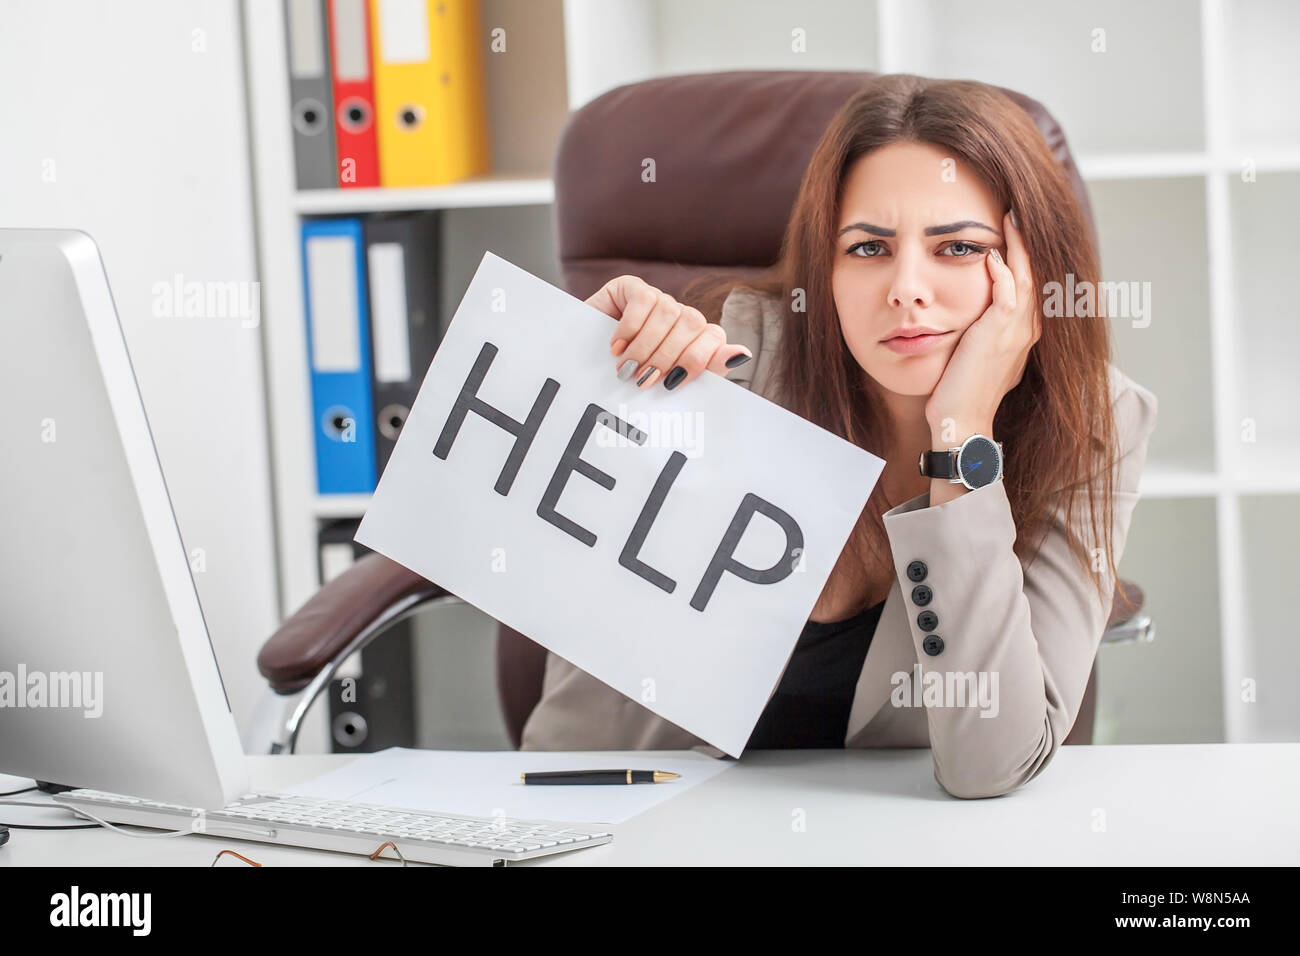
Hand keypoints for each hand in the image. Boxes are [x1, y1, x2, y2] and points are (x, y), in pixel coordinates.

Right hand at [586, 275, 751, 389]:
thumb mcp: (661, 381)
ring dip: (646, 347)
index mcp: (693, 339)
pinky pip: (643, 300)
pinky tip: (615, 347)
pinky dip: (630, 328)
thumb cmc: (623, 379)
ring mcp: (656, 299)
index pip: (714, 336)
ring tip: (626, 369)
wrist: (579, 367)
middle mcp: (679, 316)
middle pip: (692, 324)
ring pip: (668, 313)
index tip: (677, 382)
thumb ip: (702, 370)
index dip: (700, 358)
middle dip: (668, 358)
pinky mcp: (631, 287)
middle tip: (644, 381)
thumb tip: (742, 354)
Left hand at [924, 211, 1039, 438]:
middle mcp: (1027, 329)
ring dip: (1018, 247)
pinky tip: (992, 254)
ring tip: (1010, 220)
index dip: (1027, 257)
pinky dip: (1003, 271)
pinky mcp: (999, 334)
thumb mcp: (981, 356)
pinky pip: (1008, 293)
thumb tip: (978, 319)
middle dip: (1027, 243)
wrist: (963, 420)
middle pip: (1035, 274)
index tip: (1015, 232)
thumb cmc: (965, 392)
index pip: (1031, 285)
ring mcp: (1016, 331)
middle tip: (1017, 213)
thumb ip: (986, 333)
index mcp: (1025, 332)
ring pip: (1026, 278)